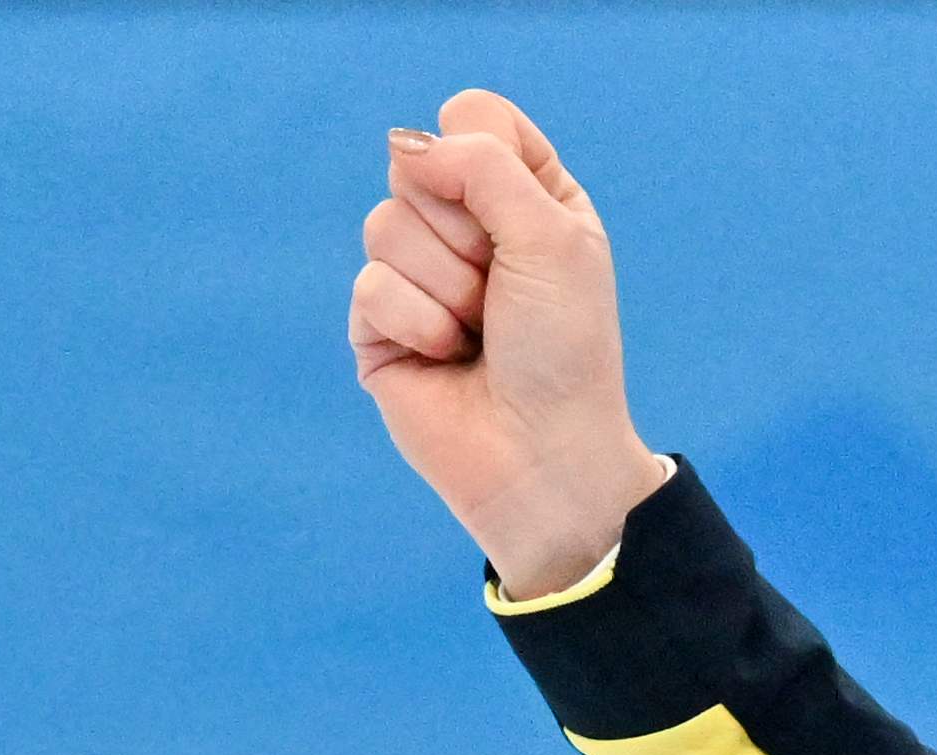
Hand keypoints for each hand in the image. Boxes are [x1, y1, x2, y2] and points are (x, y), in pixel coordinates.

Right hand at [351, 88, 667, 596]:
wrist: (544, 456)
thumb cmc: (565, 350)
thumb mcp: (551, 236)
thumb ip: (483, 163)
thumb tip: (404, 142)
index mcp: (527, 196)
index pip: (473, 115)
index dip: (485, 156)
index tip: (522, 216)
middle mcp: (471, 227)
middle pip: (416, 163)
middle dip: (465, 233)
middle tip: (502, 291)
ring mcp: (419, 272)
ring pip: (384, 223)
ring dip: (446, 287)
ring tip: (479, 332)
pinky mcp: (379, 321)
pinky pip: (370, 285)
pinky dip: (419, 325)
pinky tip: (448, 359)